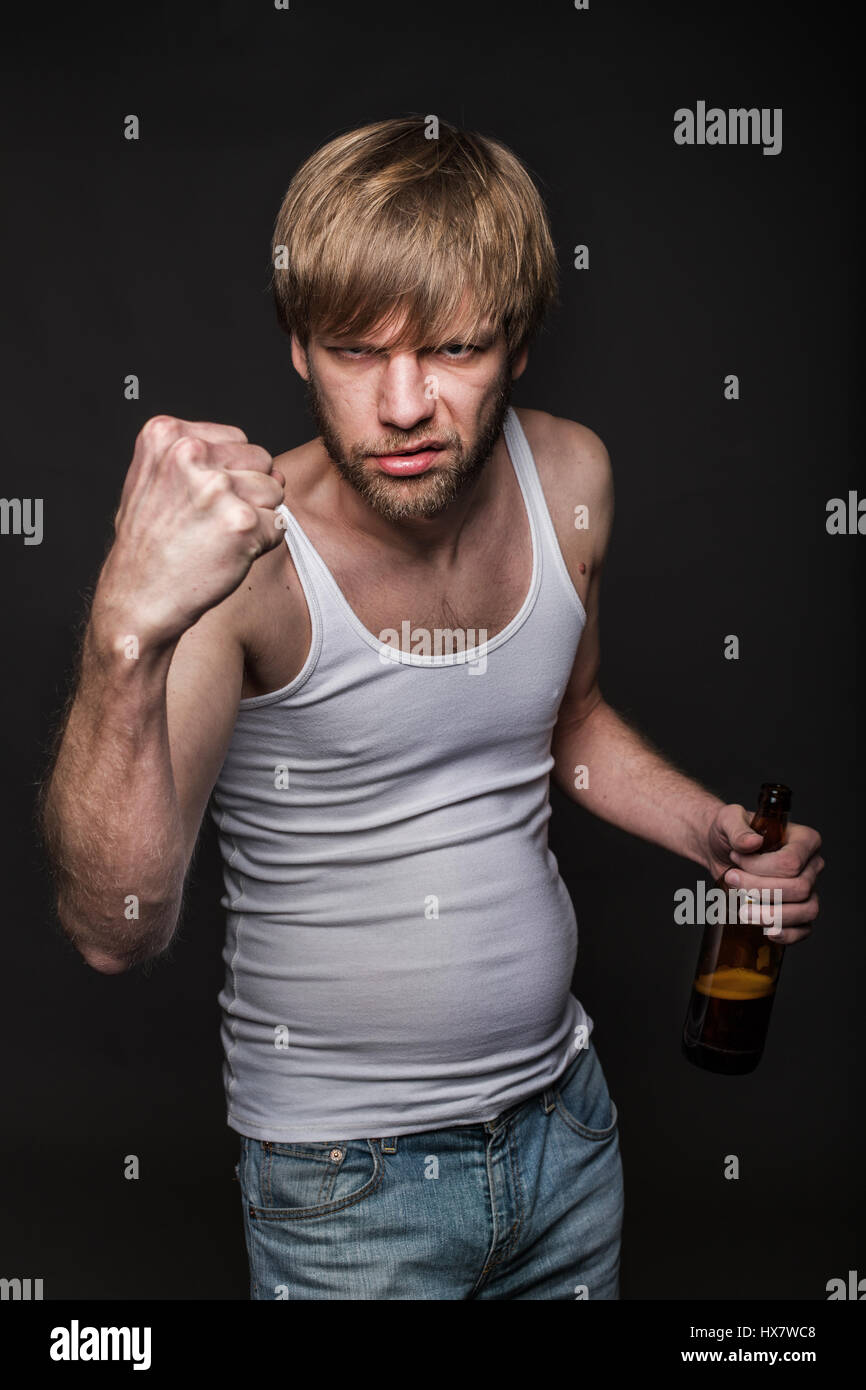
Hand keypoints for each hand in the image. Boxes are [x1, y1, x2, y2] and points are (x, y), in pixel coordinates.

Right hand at [94, 415, 285, 649]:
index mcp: (166, 434)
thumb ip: (206, 459)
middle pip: (261, 460)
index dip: (228, 474)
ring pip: (274, 490)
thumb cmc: (151, 544)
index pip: (237, 440)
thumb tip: (274, 465)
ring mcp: (217, 487)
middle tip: (209, 524)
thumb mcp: (156, 479)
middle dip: (248, 492)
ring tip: (216, 538)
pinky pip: (279, 524)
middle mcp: (190, 453)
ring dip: (256, 518)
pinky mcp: (241, 522)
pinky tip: (227, 554)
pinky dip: (263, 544)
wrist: (137, 600)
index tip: (196, 502)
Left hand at [705, 803, 822, 944]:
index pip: (791, 863)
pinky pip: (804, 929)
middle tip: (731, 880)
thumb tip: (753, 842)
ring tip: (743, 911)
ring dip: (773, 915)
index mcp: (804, 840)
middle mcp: (812, 865)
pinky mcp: (797, 910)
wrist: (720, 851)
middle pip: (798, 888)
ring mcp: (808, 890)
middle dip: (760, 890)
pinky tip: (767, 932)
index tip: (736, 859)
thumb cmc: (729, 833)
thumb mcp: (727, 821)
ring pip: (807, 910)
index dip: (760, 867)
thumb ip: (737, 828)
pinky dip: (788, 934)